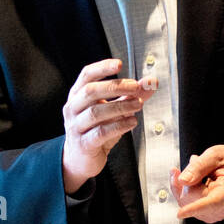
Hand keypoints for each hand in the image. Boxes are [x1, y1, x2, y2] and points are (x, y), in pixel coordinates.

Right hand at [62, 58, 156, 193]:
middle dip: (115, 87)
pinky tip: (132, 122)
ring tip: (138, 104)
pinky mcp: (83, 144)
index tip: (119, 64)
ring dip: (120, 106)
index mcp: (77, 95)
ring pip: (96, 112)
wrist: (80, 159)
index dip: (102, 68)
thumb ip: (131, 95)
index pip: (86, 75)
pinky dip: (119, 125)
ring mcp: (75, 127)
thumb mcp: (113, 110)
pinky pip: (100, 132)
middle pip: (90, 91)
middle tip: (136, 87)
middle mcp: (73, 109)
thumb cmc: (95, 130)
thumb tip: (150, 82)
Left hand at [170, 145, 223, 222]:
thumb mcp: (215, 154)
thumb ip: (199, 166)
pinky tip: (193, 181)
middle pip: (194, 199)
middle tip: (194, 163)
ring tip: (198, 172)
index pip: (213, 201)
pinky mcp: (209, 214)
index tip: (180, 213)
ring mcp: (217, 212)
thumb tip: (182, 180)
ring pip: (187, 203)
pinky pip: (188, 206)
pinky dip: (184, 192)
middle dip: (187, 181)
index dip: (195, 207)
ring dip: (185, 186)